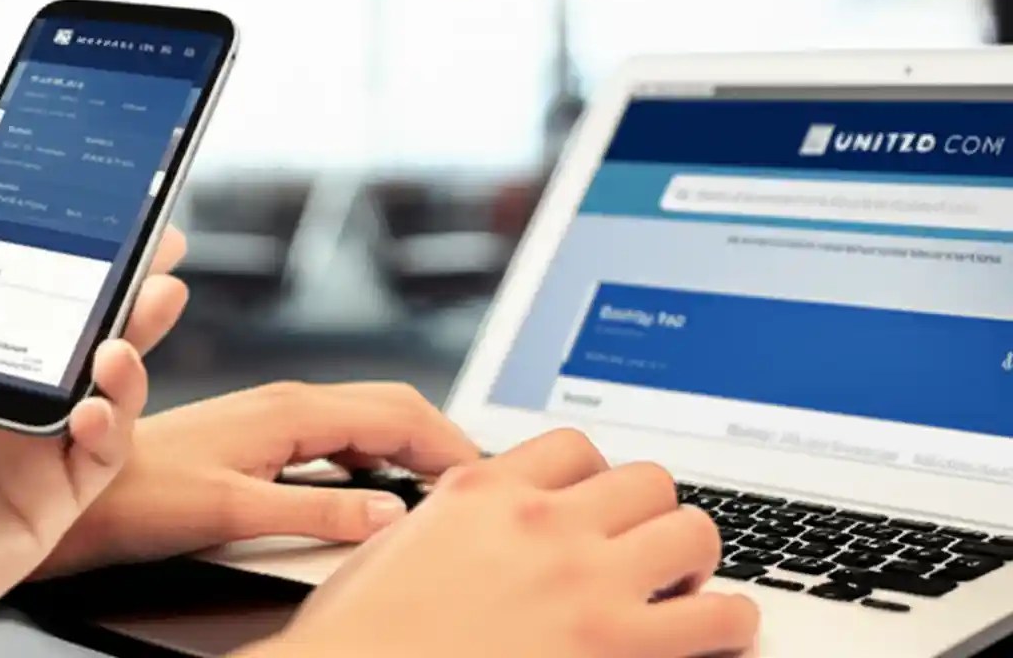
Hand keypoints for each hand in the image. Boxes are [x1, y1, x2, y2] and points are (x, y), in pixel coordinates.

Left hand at [0, 216, 188, 655]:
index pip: (38, 307)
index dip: (78, 271)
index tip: (106, 233)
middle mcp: (8, 405)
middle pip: (91, 342)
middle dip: (133, 302)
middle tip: (159, 266)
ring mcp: (33, 452)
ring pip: (112, 395)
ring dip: (132, 360)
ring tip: (119, 342)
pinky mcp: (52, 499)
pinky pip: (103, 456)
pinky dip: (113, 425)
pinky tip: (92, 407)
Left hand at [39, 382, 479, 575]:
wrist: (85, 483)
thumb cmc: (145, 495)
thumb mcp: (237, 511)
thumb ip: (318, 512)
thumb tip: (389, 514)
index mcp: (291, 410)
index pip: (397, 413)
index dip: (447, 442)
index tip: (482, 475)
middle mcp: (288, 402)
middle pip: (391, 406)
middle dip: (440, 437)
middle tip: (476, 480)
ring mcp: (276, 414)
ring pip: (368, 417)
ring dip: (411, 444)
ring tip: (441, 482)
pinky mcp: (264, 432)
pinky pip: (341, 433)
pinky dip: (378, 452)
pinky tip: (382, 481)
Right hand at [247, 430, 758, 657]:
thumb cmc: (357, 639)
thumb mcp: (390, 550)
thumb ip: (447, 521)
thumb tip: (468, 523)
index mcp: (481, 490)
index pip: (574, 447)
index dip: (596, 478)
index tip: (596, 504)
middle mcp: (539, 521)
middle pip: (645, 479)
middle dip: (650, 513)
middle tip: (641, 547)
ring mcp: (583, 579)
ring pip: (692, 530)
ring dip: (691, 556)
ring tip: (680, 585)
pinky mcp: (616, 642)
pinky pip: (720, 615)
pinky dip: (728, 621)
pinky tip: (714, 631)